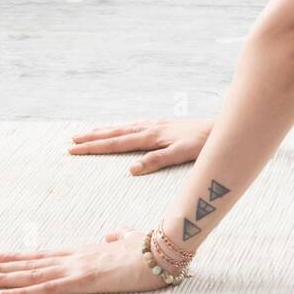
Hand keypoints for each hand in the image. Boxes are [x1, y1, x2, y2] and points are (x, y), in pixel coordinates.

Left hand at [0, 229, 173, 293]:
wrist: (164, 249)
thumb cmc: (150, 246)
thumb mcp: (131, 240)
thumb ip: (119, 236)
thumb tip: (113, 234)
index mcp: (86, 252)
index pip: (46, 256)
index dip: (21, 258)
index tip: (0, 257)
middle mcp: (76, 258)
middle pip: (32, 265)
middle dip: (2, 268)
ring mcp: (78, 268)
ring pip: (33, 275)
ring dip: (4, 278)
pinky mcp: (84, 280)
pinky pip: (48, 289)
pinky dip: (24, 293)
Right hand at [68, 117, 213, 174]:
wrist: (222, 127)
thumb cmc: (204, 143)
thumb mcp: (181, 154)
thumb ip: (157, 160)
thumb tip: (131, 169)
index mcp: (152, 136)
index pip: (116, 143)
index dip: (94, 147)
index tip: (73, 149)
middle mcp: (152, 128)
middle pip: (116, 133)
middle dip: (94, 138)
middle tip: (72, 140)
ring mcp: (158, 125)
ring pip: (126, 127)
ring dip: (106, 131)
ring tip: (89, 133)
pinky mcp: (166, 125)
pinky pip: (137, 125)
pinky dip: (124, 127)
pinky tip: (125, 128)